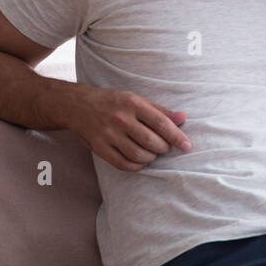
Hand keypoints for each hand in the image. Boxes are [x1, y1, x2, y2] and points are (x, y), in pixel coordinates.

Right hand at [67, 85, 191, 171]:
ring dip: (150, 158)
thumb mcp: (137, 99)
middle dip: (163, 148)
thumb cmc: (114, 102)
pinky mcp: (98, 147)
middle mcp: (120, 119)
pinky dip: (135, 166)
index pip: (161, 123)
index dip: (177, 136)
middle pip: (151, 141)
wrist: (77, 105)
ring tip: (151, 153)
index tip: (187, 146)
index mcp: (133, 104)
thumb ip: (160, 111)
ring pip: (138, 155)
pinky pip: (122, 164)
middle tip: (164, 147)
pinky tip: (139, 162)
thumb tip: (183, 118)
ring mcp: (108, 134)